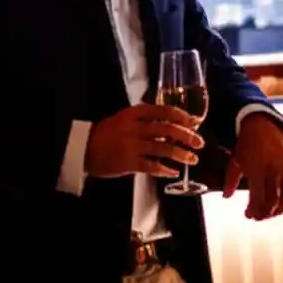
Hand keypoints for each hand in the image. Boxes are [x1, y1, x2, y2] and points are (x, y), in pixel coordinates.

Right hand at [85, 104, 203, 178]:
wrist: (83, 149)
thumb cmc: (106, 133)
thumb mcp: (123, 120)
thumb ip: (144, 121)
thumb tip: (171, 126)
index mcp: (132, 113)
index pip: (162, 110)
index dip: (181, 116)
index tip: (194, 122)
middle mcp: (134, 127)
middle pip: (167, 128)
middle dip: (186, 136)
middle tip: (199, 142)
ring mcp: (131, 145)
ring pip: (163, 148)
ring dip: (181, 154)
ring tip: (192, 159)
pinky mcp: (129, 163)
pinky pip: (152, 166)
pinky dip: (165, 169)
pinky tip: (173, 172)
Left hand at [224, 114, 282, 219]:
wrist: (263, 127)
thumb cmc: (246, 146)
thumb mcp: (235, 161)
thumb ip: (230, 180)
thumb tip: (226, 197)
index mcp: (258, 170)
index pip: (258, 198)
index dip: (253, 211)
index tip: (247, 215)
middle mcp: (274, 171)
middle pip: (273, 202)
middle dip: (265, 214)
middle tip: (257, 217)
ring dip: (277, 212)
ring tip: (268, 213)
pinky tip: (281, 208)